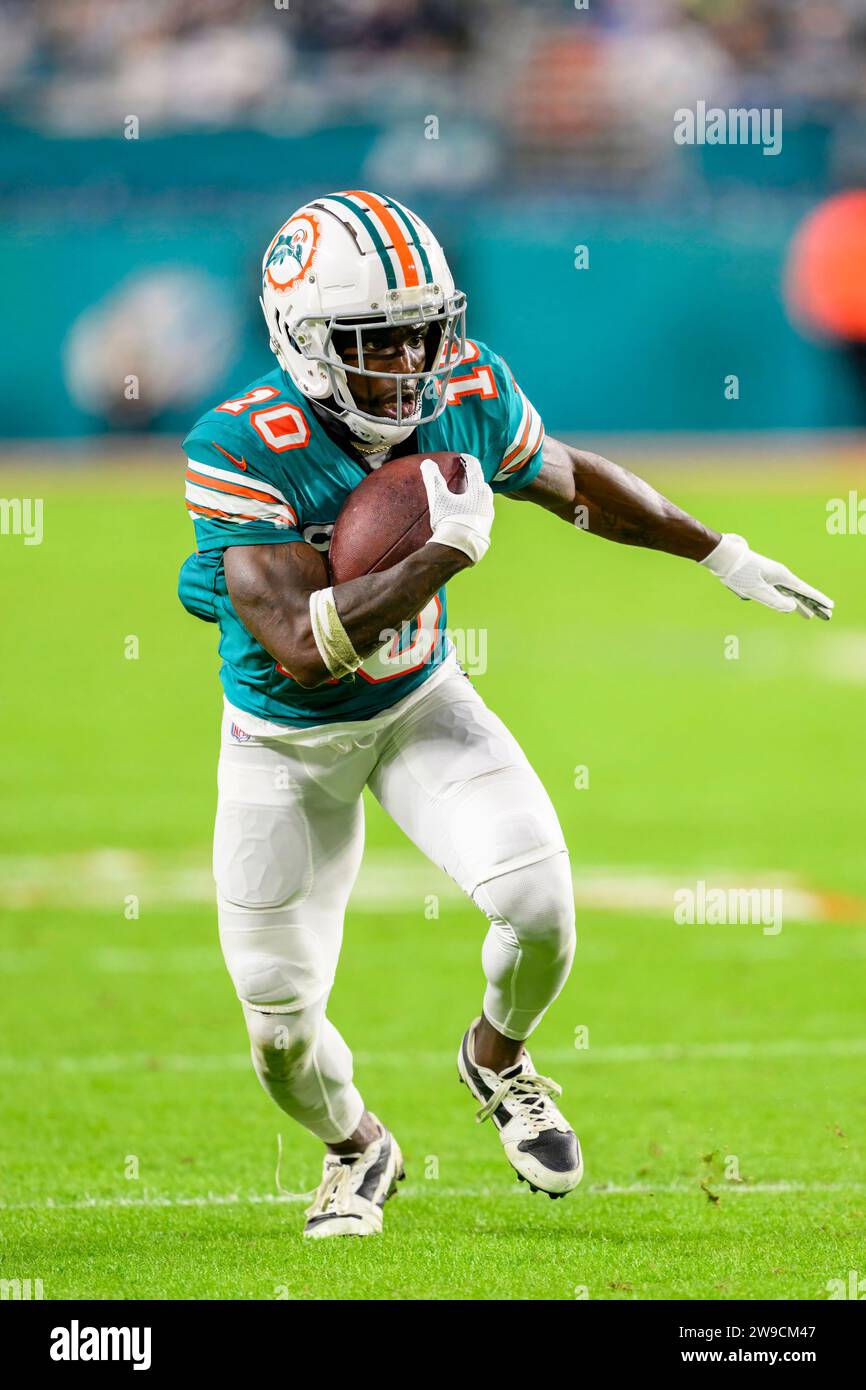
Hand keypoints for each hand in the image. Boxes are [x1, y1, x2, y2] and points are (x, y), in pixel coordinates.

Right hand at [420, 453, 493, 564]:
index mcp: (478, 491)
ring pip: (484, 500)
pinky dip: (476, 509)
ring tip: (466, 495)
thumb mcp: (438, 498)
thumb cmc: (449, 521)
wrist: (459, 550)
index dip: (468, 461)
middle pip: (482, 484)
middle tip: (465, 476)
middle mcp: (487, 502)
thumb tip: (427, 463)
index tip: (463, 457)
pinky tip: (468, 515)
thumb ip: (432, 479)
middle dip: (474, 478)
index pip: (475, 469)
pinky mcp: (485, 530)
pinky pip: (482, 514)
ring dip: (476, 495)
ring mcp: (488, 517)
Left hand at [700, 533, 833, 619]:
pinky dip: (786, 601)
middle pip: (799, 593)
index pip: (804, 591)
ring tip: (808, 616)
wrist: (723, 557)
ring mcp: (770, 576)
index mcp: (781, 576)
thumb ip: (774, 601)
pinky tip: (788, 605)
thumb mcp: (756, 590)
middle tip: (825, 615)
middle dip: (811, 604)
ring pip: (788, 594)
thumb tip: (791, 607)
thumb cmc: (739, 573)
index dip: (817, 599)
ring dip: (798, 605)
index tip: (830, 606)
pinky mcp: (762, 578)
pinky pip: (778, 592)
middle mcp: (778, 575)